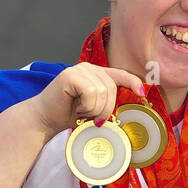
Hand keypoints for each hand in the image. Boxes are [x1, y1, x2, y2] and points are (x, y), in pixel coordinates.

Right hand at [31, 64, 146, 135]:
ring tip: (81, 111)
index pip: (119, 74)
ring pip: (102, 91)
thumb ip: (106, 101)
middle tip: (93, 118)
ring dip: (94, 109)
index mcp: (96, 74)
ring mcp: (79, 70)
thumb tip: (122, 108)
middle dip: (106, 108)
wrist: (46, 118)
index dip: (132, 82)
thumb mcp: (93, 107)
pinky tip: (75, 107)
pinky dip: (86, 106)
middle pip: (111, 87)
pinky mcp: (70, 75)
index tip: (142, 92)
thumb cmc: (68, 113)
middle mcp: (88, 68)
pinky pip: (90, 92)